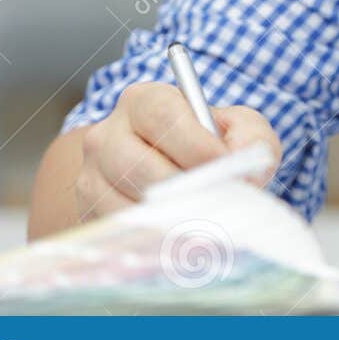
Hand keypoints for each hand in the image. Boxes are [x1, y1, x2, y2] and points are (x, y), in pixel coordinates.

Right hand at [74, 82, 281, 221]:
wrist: (164, 171)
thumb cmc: (206, 145)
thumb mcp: (235, 128)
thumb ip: (249, 135)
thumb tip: (243, 164)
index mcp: (144, 101)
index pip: (163, 115)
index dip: (195, 143)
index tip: (223, 166)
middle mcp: (108, 134)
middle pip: (138, 163)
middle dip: (184, 187)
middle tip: (217, 202)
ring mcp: (91, 175)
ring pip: (127, 202)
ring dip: (172, 217)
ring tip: (206, 223)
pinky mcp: (89, 212)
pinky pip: (121, 231)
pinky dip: (155, 238)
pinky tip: (183, 238)